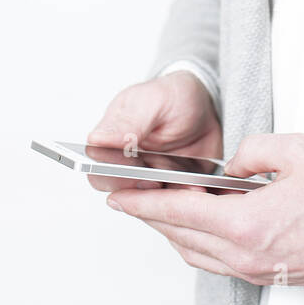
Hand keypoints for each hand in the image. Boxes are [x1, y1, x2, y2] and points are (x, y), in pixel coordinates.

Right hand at [85, 70, 221, 194]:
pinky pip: (179, 206)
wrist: (206, 105)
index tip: (132, 169)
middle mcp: (129, 168)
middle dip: (143, 192)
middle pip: (123, 196)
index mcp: (112, 144)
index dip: (112, 177)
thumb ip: (128, 121)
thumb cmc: (172, 98)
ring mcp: (153, 182)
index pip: (98, 173)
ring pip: (152, 206)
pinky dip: (190, 200)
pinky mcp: (176, 190)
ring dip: (169, 200)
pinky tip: (200, 186)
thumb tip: (97, 139)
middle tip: (160, 178)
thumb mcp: (152, 101)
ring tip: (189, 184)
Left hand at [105, 132, 303, 289]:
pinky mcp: (262, 275)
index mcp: (246, 224)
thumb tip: (230, 164)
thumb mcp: (298, 151)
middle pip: (178, 235)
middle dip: (147, 216)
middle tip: (125, 199)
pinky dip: (193, 243)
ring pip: (193, 253)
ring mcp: (251, 269)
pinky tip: (193, 226)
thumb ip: (253, 150)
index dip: (143, 202)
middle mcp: (242, 254)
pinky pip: (213, 261)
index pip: (179, 211)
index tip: (119, 193)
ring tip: (154, 210)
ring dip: (169, 231)